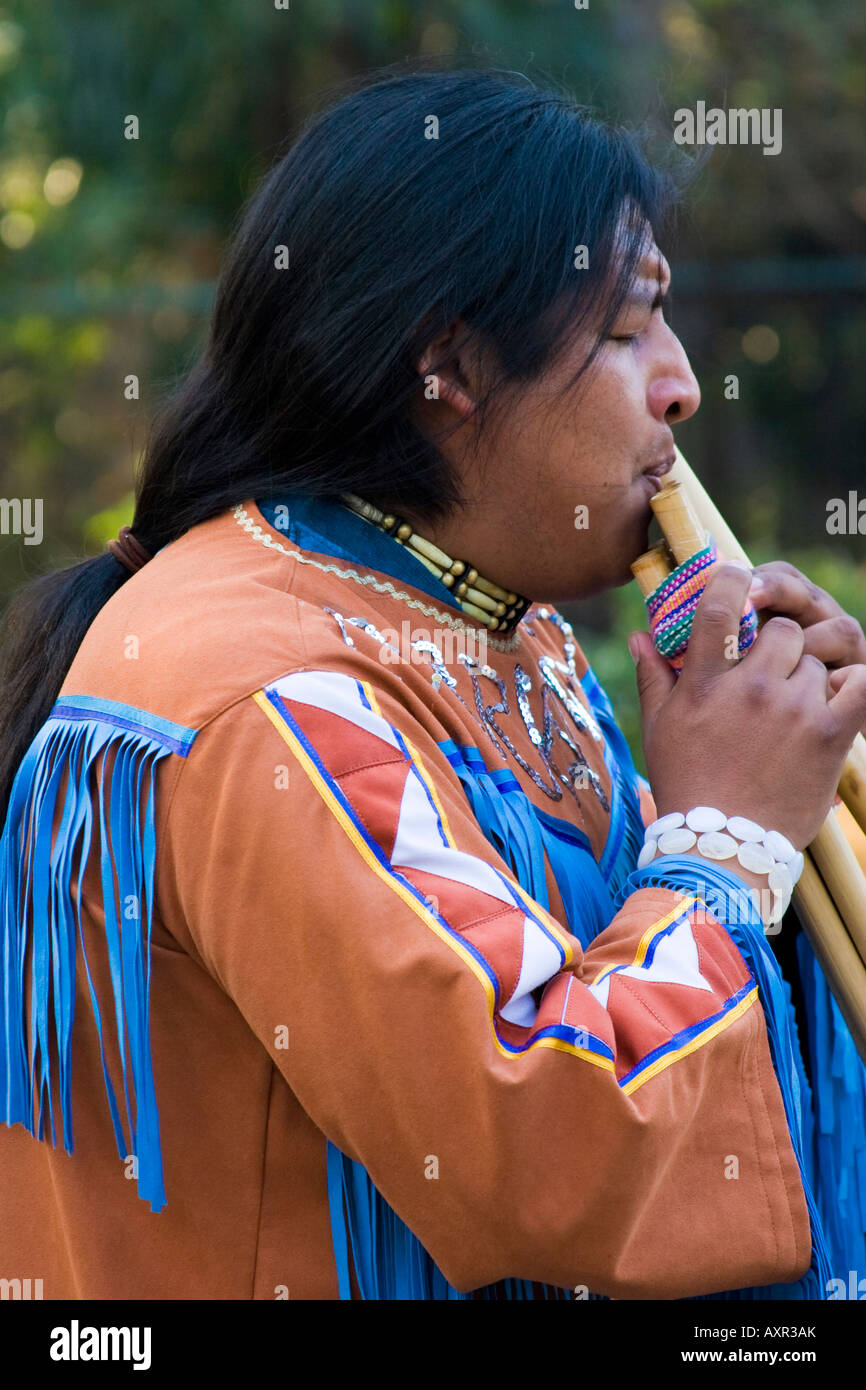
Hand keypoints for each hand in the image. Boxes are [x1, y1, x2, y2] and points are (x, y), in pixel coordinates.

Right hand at [630, 563, 865, 853]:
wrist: (723, 848)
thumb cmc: (687, 785)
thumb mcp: (659, 729)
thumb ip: (654, 676)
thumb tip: (639, 634)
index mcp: (704, 684)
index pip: (717, 608)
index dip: (729, 580)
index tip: (736, 577)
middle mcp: (749, 688)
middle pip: (781, 631)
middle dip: (778, 646)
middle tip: (771, 673)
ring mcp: (791, 709)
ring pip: (816, 659)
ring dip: (809, 675)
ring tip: (795, 706)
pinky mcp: (827, 733)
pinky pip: (856, 683)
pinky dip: (851, 685)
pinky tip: (835, 701)